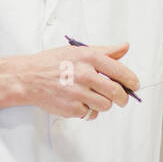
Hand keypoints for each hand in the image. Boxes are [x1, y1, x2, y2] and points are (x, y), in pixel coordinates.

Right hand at [17, 42, 139, 119]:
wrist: (27, 78)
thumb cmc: (52, 63)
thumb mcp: (78, 51)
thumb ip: (104, 51)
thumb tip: (125, 47)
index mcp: (89, 58)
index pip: (120, 71)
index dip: (131, 80)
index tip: (134, 85)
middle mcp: (85, 74)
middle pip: (116, 92)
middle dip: (123, 98)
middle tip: (122, 99)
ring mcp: (78, 93)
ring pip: (105, 105)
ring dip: (104, 104)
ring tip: (95, 98)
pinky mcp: (71, 108)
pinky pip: (90, 113)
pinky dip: (88, 111)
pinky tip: (80, 102)